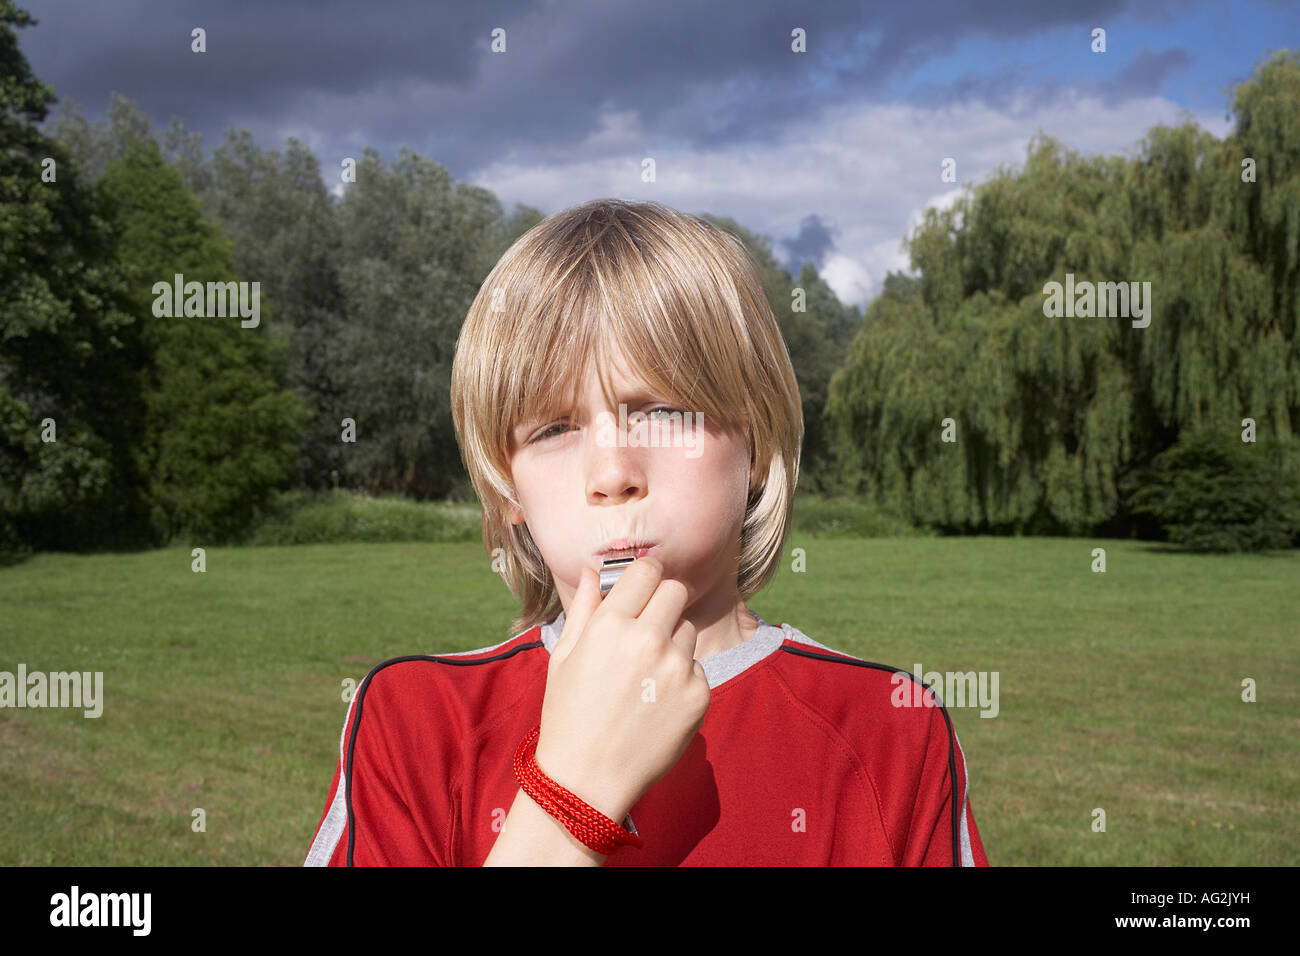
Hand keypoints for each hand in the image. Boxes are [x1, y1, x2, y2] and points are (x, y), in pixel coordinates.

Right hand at [534, 557, 710, 820]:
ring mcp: (677, 668)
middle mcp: (647, 640)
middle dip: (663, 602)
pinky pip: (697, 668)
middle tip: (648, 627)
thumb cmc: (568, 715)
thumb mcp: (564, 657)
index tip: (643, 587)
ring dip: (672, 643)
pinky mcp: (699, 695)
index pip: (648, 570)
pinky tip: (656, 703)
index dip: (646, 576)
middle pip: (676, 591)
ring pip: (688, 631)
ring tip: (644, 678)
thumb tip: (594, 572)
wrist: (587, 779)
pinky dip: (682, 679)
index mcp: (610, 625)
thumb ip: (584, 608)